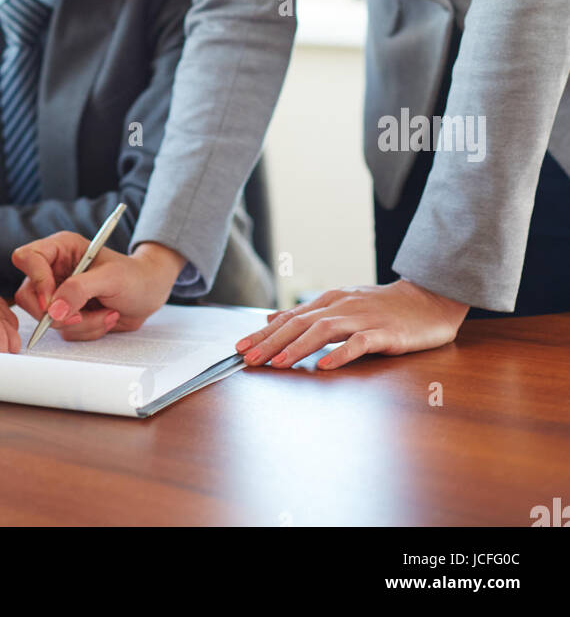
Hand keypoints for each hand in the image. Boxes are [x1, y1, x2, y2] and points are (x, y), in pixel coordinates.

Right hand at [11, 231, 185, 339]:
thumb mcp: (111, 278)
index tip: (52, 301)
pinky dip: (86, 331)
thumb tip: (53, 310)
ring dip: (80, 323)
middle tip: (81, 315)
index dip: (36, 280)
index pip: (27, 258)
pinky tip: (105, 317)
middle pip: (27, 295)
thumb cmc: (134, 276)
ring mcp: (58, 294)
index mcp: (61, 249)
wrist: (148, 294)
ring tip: (106, 312)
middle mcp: (54, 270)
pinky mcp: (66, 314)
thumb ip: (80, 289)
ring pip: (47, 319)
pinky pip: (63, 332)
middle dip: (55, 313)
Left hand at [234, 278, 469, 370]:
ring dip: (298, 347)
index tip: (239, 347)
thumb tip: (272, 318)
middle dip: (271, 341)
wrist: (428, 300)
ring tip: (278, 363)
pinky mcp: (385, 334)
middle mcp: (342, 306)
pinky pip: (359, 344)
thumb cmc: (383, 307)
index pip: (290, 317)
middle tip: (248, 358)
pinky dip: (340, 354)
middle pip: (300, 323)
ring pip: (324, 330)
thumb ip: (309, 313)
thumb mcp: (342, 305)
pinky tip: (324, 366)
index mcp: (330, 301)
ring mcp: (364, 319)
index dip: (263, 332)